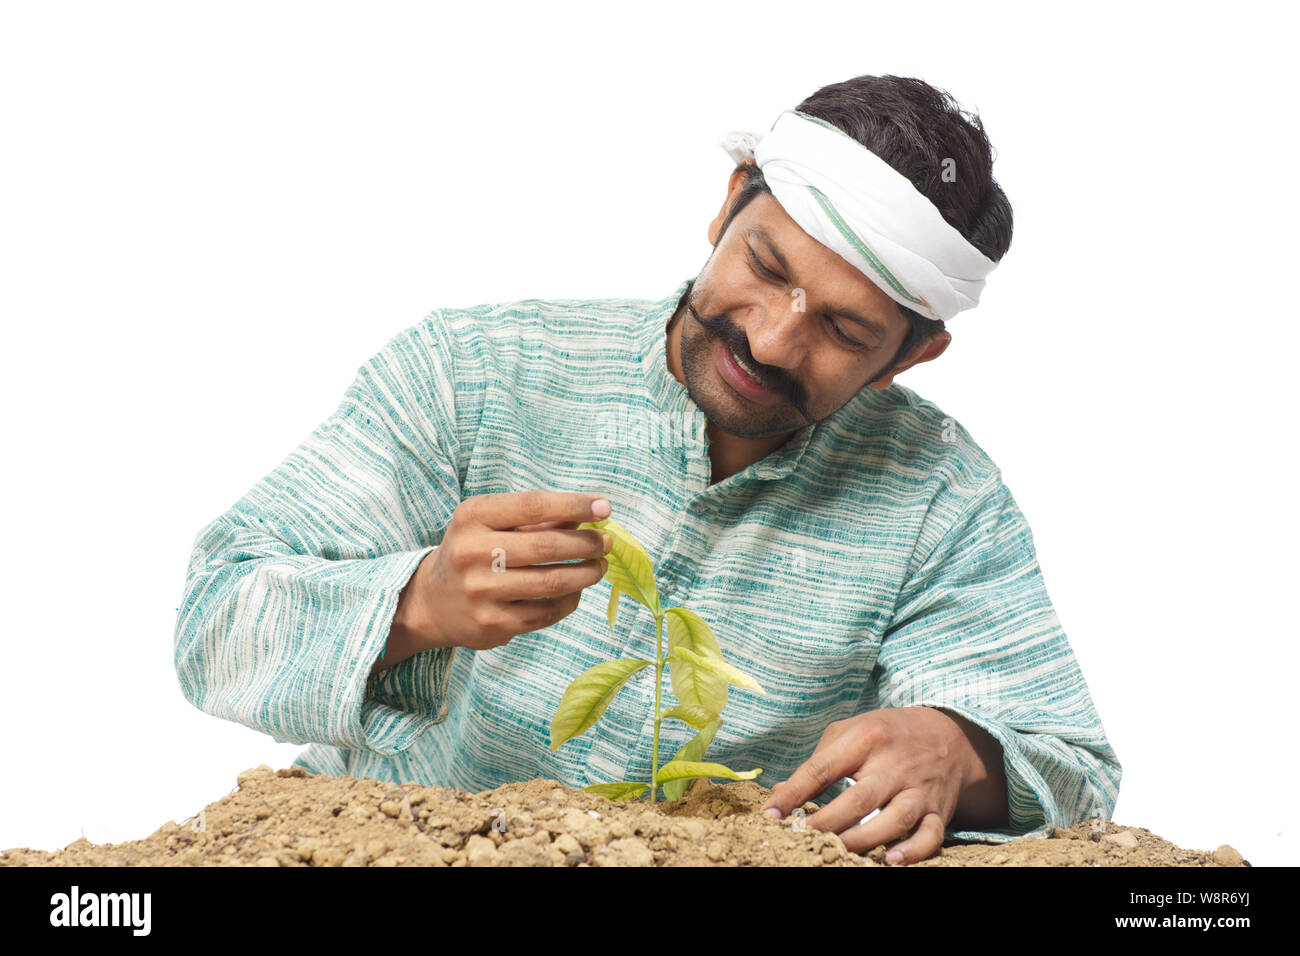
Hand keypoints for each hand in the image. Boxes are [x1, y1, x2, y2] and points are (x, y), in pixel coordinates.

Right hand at [390, 490, 614, 654]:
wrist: (433, 601)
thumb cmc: (474, 551)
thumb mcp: (491, 522)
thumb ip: (536, 518)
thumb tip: (588, 515)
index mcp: (473, 517)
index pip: (533, 505)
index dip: (574, 505)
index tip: (604, 507)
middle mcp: (473, 553)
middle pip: (547, 547)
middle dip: (587, 544)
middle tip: (606, 542)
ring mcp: (481, 592)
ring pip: (552, 583)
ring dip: (586, 574)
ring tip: (599, 566)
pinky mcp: (492, 624)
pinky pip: (546, 613)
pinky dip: (570, 600)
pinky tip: (577, 590)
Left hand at [758, 705, 1005, 864]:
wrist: (950, 734)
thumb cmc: (887, 734)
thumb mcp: (852, 731)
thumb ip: (819, 761)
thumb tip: (783, 794)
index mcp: (867, 738)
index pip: (823, 768)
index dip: (794, 793)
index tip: (770, 815)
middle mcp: (895, 764)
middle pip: (859, 798)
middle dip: (827, 822)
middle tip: (800, 837)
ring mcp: (919, 789)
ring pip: (894, 819)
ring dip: (864, 840)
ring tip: (836, 851)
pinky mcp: (939, 810)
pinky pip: (930, 836)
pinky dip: (913, 851)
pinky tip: (890, 861)